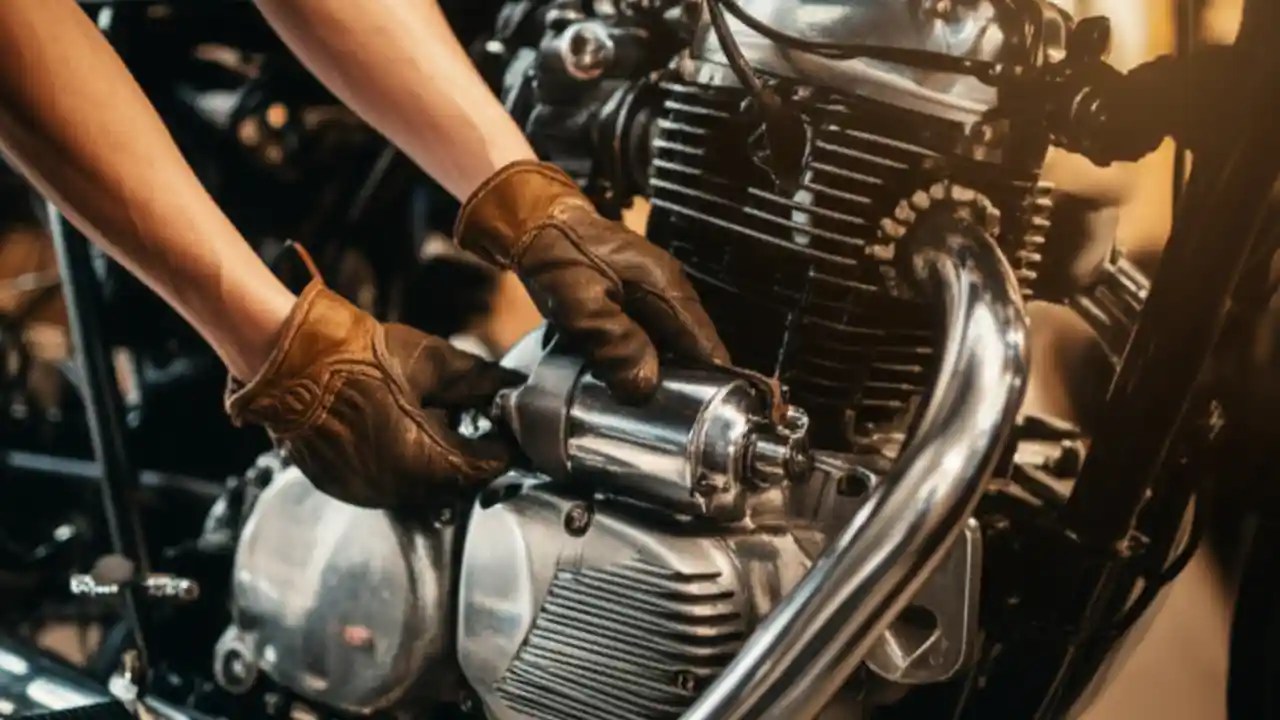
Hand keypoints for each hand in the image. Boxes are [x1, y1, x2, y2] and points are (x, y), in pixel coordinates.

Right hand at [225, 280, 521, 508]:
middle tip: (477, 425)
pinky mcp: (342, 487)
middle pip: (453, 484)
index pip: (482, 469)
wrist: (290, 360)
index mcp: (424, 460)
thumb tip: (514, 386)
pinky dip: (403, 467)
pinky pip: (387, 486)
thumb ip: (480, 381)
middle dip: (469, 456)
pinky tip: (399, 433)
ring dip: (436, 464)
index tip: (506, 432)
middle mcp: (396, 488)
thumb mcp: (433, 363)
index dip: (500, 449)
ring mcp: (365, 491)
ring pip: (420, 490)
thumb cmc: (359, 357)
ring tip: (434, 423)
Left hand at [454, 160, 729, 400]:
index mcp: (668, 290)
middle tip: (681, 427)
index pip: (709, 347)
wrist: (535, 222)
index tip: (717, 420)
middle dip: (692, 386)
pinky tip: (631, 384)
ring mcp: (654, 296)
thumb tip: (645, 386)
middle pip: (695, 351)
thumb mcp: (580, 302)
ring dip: (666, 376)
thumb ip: (615, 343)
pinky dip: (646, 362)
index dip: (719, 384)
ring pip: (673, 347)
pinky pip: (651, 339)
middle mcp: (670, 292)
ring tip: (658, 415)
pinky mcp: (635, 301)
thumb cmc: (559, 255)